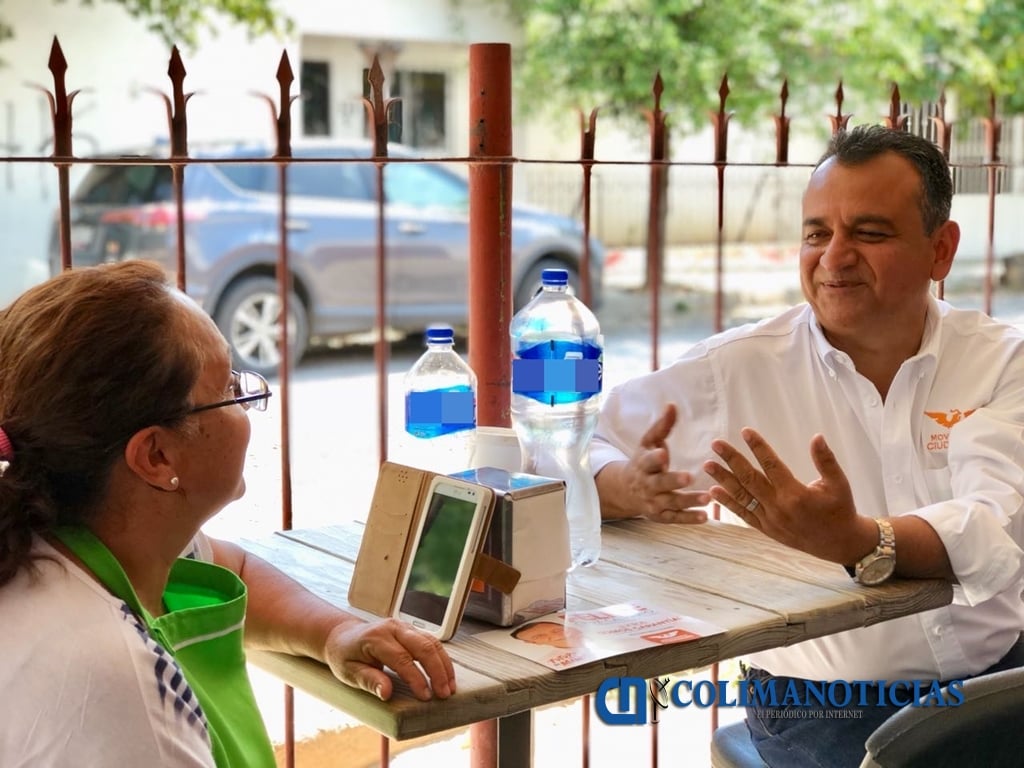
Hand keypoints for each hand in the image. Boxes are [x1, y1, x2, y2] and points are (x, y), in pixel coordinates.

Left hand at [323, 618, 455, 701]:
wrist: (343, 635)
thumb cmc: (345, 655)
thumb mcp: (348, 672)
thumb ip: (368, 681)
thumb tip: (386, 693)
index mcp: (375, 638)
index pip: (401, 658)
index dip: (416, 678)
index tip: (425, 696)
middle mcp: (393, 628)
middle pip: (422, 646)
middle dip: (436, 671)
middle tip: (443, 694)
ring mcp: (404, 626)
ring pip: (431, 642)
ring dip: (443, 665)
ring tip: (449, 687)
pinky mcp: (411, 630)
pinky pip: (431, 641)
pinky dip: (441, 658)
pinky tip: (446, 674)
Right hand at [623, 403, 710, 522]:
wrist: (626, 490)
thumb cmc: (643, 462)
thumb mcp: (648, 443)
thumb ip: (661, 426)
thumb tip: (672, 405)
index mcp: (643, 464)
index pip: (647, 461)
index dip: (654, 459)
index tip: (663, 454)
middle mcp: (647, 484)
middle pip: (659, 484)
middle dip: (673, 481)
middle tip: (689, 477)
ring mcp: (654, 502)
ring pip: (671, 503)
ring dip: (688, 500)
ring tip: (707, 497)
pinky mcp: (661, 515)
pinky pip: (675, 518)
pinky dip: (689, 519)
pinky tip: (705, 516)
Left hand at [702, 428, 866, 562]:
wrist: (839, 544)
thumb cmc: (840, 510)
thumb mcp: (839, 483)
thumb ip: (825, 460)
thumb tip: (816, 436)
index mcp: (796, 494)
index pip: (771, 465)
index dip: (758, 447)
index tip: (745, 432)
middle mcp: (779, 507)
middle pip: (750, 479)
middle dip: (731, 460)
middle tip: (716, 444)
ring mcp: (770, 520)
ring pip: (742, 497)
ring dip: (723, 479)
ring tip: (708, 464)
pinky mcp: (766, 529)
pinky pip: (744, 514)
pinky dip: (728, 503)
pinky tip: (714, 491)